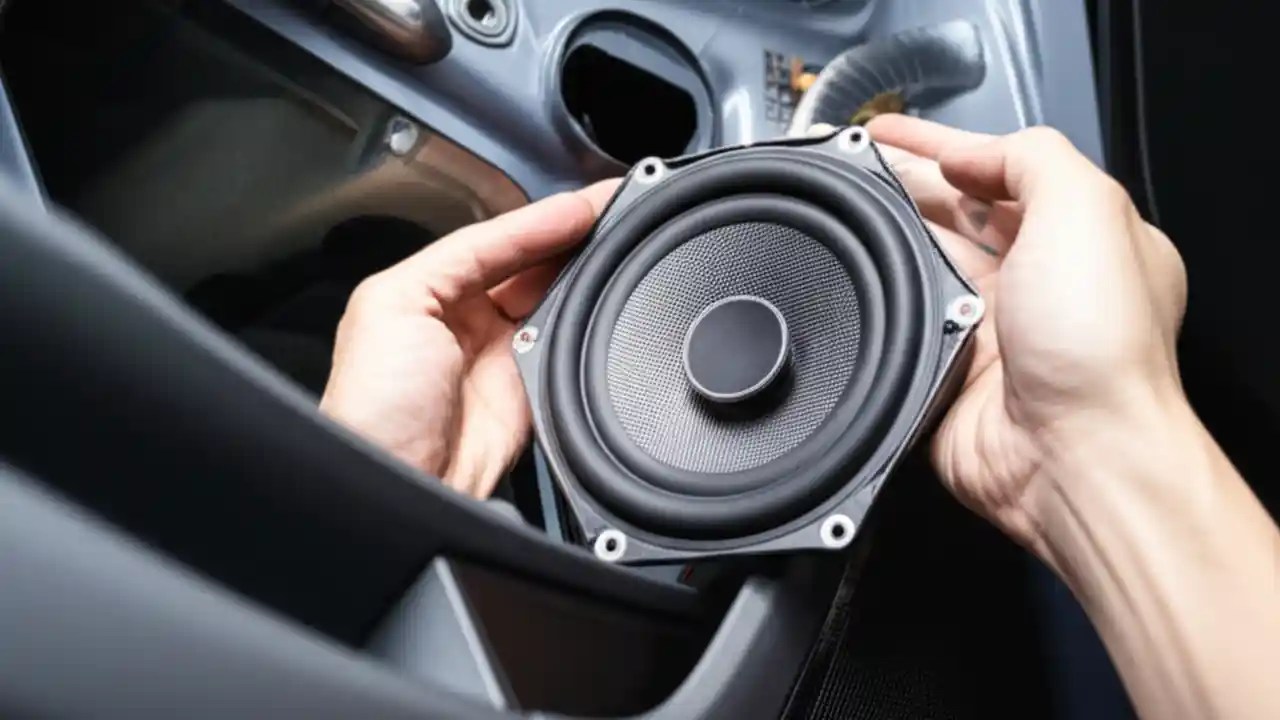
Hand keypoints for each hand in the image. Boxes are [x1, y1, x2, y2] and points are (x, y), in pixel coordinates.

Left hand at [320, 181, 618, 497]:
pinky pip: (573, 348)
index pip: (499, 239)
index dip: (544, 218)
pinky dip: (593, 324)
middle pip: (534, 264)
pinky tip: (608, 299)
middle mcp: (468, 319)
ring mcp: (505, 356)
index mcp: (429, 290)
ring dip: (588, 274)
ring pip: (559, 299)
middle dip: (573, 238)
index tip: (588, 204)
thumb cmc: (375, 404)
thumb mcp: (395, 301)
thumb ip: (461, 256)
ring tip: (620, 243)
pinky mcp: (535, 392)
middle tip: (615, 213)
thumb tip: (530, 229)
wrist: (401, 483)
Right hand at [867, 115, 1187, 553]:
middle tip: (850, 168)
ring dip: (882, 241)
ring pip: (920, 268)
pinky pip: (899, 328)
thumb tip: (969, 155)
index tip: (888, 133)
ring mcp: (990, 333)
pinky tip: (855, 285)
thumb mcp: (1085, 208)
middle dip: (902, 187)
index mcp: (1082, 239)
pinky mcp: (948, 375)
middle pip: (953, 218)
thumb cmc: (1100, 348)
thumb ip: (1031, 158)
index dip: (942, 145)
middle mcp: (1038, 286)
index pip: (1001, 171)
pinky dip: (876, 306)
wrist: (1074, 457)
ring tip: (841, 214)